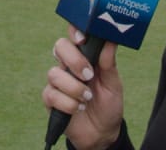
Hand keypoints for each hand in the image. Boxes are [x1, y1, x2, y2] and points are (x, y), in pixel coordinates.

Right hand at [41, 26, 124, 149]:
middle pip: (59, 47)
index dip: (74, 32)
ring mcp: (58, 82)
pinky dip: (68, 103)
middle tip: (89, 75)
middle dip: (74, 60)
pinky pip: (51, 94)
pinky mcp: (51, 100)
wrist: (102, 132)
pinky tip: (79, 108)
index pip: (74, 36)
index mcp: (85, 57)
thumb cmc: (108, 104)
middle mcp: (68, 66)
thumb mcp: (114, 84)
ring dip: (74, 87)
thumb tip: (110, 40)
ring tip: (88, 97)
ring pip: (54, 73)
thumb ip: (109, 63)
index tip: (82, 39)